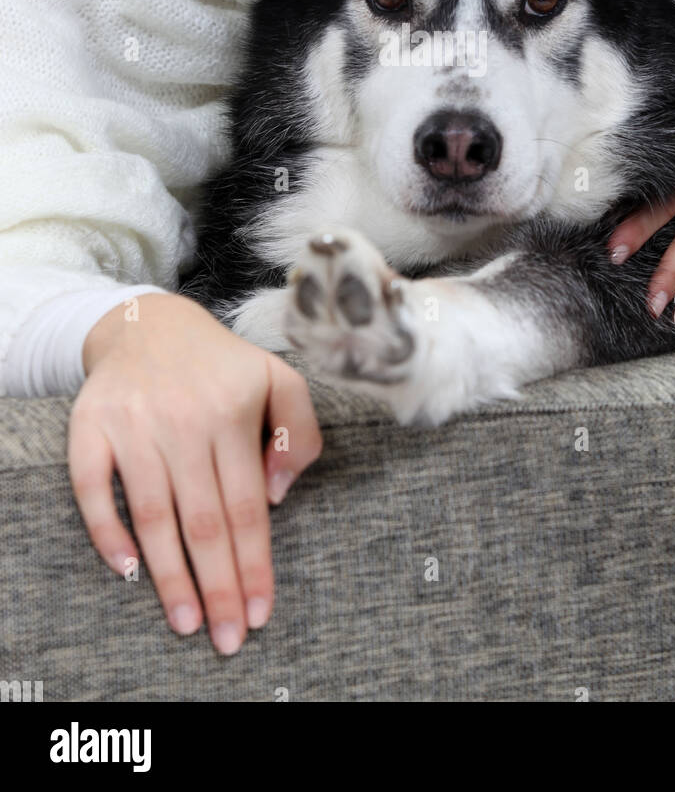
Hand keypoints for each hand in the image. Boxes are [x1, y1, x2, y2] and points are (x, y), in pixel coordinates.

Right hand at [69, 293, 321, 654]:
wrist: (149, 323)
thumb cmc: (221, 366)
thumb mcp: (278, 378)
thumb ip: (299, 431)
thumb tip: (276, 496)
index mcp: (233, 412)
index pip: (247, 507)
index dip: (254, 565)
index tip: (260, 611)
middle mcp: (184, 420)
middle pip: (204, 521)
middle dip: (218, 586)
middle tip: (227, 638)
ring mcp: (133, 424)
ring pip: (155, 515)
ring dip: (170, 577)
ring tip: (186, 623)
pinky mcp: (90, 427)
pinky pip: (93, 490)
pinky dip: (108, 533)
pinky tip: (128, 570)